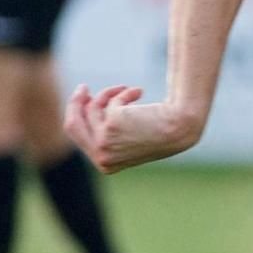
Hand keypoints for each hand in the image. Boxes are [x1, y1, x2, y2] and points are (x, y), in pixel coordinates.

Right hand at [64, 83, 202, 172]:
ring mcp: (105, 141)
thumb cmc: (160, 132)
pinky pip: (109, 100)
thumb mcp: (128, 137)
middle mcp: (101, 156)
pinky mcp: (112, 123)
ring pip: (91, 109)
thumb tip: (83, 106)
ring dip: (108, 94)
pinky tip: (138, 92)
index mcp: (105, 165)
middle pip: (72, 125)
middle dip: (75, 104)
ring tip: (129, 90)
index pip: (78, 139)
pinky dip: (123, 92)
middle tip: (83, 88)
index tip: (85, 101)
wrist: (180, 127)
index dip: (79, 118)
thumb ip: (105, 131)